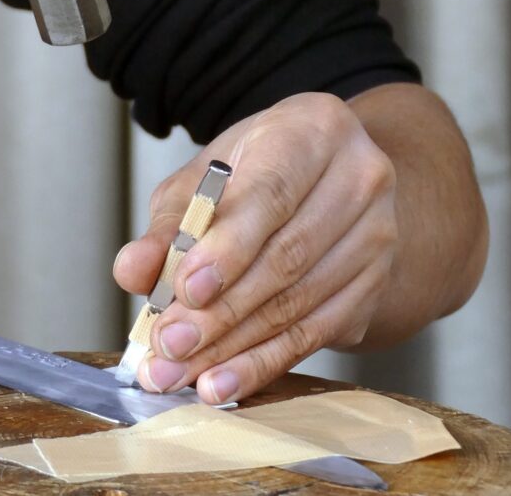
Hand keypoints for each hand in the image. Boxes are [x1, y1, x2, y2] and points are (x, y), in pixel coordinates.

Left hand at [113, 91, 397, 403]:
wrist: (325, 178)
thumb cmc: (258, 169)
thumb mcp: (204, 178)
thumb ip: (167, 223)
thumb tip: (133, 270)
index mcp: (314, 129)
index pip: (272, 193)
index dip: (229, 247)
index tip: (186, 289)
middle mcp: (360, 178)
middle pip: (286, 257)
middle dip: (221, 312)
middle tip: (168, 346)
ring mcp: (378, 234)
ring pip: (300, 304)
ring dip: (235, 347)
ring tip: (180, 373)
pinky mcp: (375, 285)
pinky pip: (315, 333)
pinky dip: (262, 363)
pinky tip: (221, 382)